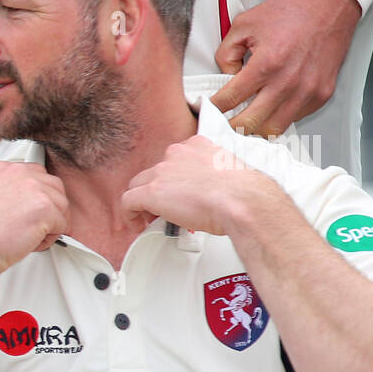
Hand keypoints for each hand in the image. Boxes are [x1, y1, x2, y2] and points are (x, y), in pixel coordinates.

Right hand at [0, 160, 67, 273]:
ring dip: (50, 225)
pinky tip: (30, 242)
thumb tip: (22, 202)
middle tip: (33, 226)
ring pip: (61, 206)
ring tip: (28, 236)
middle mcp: (20, 173)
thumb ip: (6, 192)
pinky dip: (50, 239)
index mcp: (4, 169)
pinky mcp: (45, 208)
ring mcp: (34, 188)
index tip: (30, 210)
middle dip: (48, 209)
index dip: (36, 197)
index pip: (36, 175)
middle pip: (54, 187)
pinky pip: (63, 225)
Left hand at [121, 135, 278, 235]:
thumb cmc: (244, 193)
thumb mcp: (230, 175)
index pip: (174, 160)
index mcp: (197, 146)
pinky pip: (128, 202)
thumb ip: (216, 177)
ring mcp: (162, 172)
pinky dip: (130, 215)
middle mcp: (177, 154)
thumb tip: (214, 192)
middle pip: (154, 173)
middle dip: (156, 191)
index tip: (177, 192)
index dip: (172, 180)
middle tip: (163, 209)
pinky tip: (137, 225)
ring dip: (143, 203)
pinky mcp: (151, 192)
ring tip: (151, 219)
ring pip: (138, 186)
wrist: (242, 200)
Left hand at [210, 0, 361, 137]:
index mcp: (266, 63)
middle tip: (221, 123)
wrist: (330, 1)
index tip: (205, 111)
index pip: (229, 100)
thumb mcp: (244, 24)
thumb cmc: (291, 9)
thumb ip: (225, 54)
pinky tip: (270, 107)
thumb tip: (223, 80)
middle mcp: (288, 82)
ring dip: (255, 128)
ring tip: (244, 120)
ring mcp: (307, 91)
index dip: (212, 109)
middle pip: (249, 124)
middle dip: (229, 126)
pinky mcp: (322, 94)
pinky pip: (294, 119)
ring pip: (272, 130)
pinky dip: (278, 117)